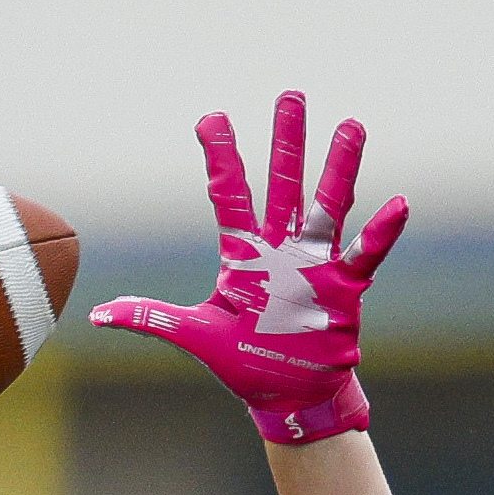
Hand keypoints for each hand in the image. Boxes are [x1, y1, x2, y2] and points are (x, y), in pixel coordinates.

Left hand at [90, 91, 406, 443]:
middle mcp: (282, 250)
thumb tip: (97, 315)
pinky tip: (396, 203)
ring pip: (328, 206)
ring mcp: (315, 264)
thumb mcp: (196, 337)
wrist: (287, 397)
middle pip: (284, 185)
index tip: (211, 120)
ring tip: (350, 126)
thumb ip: (153, 318)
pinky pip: (364, 253)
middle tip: (291, 97)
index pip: (230, 196)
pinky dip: (380, 232)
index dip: (221, 159)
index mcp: (245, 255)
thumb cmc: (246, 364)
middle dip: (286, 143)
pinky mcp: (343, 288)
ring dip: (339, 168)